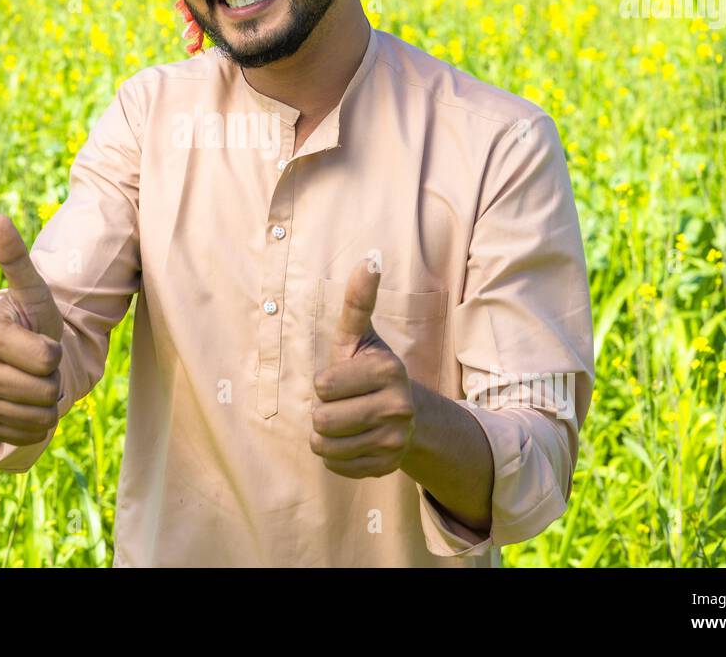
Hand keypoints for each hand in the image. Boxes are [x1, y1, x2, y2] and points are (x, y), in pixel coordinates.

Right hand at [0, 214, 64, 447]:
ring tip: (31, 384)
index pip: (48, 358)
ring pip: (42, 415)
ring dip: (48, 402)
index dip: (54, 351)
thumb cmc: (29, 324)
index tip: (39, 340)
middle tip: (36, 366)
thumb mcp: (32, 292)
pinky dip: (37, 424)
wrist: (13, 364)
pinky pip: (31, 435)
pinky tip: (24, 407)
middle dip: (53, 378)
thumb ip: (15, 258)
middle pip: (47, 389)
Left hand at [310, 256, 415, 478]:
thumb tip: (370, 259)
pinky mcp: (387, 466)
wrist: (404, 413)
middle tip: (341, 403)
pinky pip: (336, 466)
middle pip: (321, 420)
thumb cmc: (367, 368)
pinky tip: (353, 440)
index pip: (322, 386)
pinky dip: (335, 456)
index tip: (342, 378)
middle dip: (321, 411)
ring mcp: (395, 440)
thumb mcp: (359, 335)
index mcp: (388, 371)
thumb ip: (358, 301)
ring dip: (324, 436)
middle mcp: (398, 407)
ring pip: (325, 447)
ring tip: (345, 421)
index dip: (323, 383)